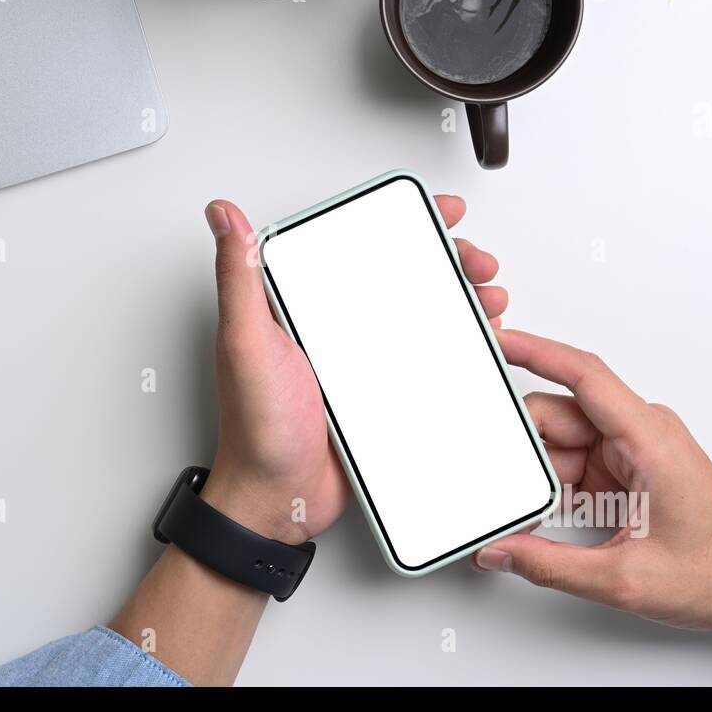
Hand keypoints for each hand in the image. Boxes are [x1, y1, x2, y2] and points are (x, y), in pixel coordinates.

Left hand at [201, 196, 507, 544]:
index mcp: (302, 305)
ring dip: (459, 299)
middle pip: (399, 275)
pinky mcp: (381, 393)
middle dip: (447, 259)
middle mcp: (333, 327)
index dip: (399, 221)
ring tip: (488, 298)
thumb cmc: (255, 429)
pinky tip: (477, 343)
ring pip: (419, 315)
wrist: (278, 500)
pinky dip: (454, 346)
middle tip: (476, 260)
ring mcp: (360, 361)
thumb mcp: (245, 344)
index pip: (355, 245)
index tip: (438, 211)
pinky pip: (424, 360)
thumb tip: (223, 215)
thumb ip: (239, 278)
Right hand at [473, 331, 711, 643]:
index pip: (584, 376)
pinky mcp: (628, 470)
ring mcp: (634, 451)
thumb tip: (499, 550)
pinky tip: (546, 514)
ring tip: (525, 510)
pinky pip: (575, 464)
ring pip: (563, 443)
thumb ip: (550, 565)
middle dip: (524, 444)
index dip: (537, 351)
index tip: (500, 340)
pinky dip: (555, 486)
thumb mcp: (624, 579)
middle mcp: (641, 434)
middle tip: (497, 476)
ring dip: (540, 473)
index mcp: (649, 441)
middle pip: (561, 415)